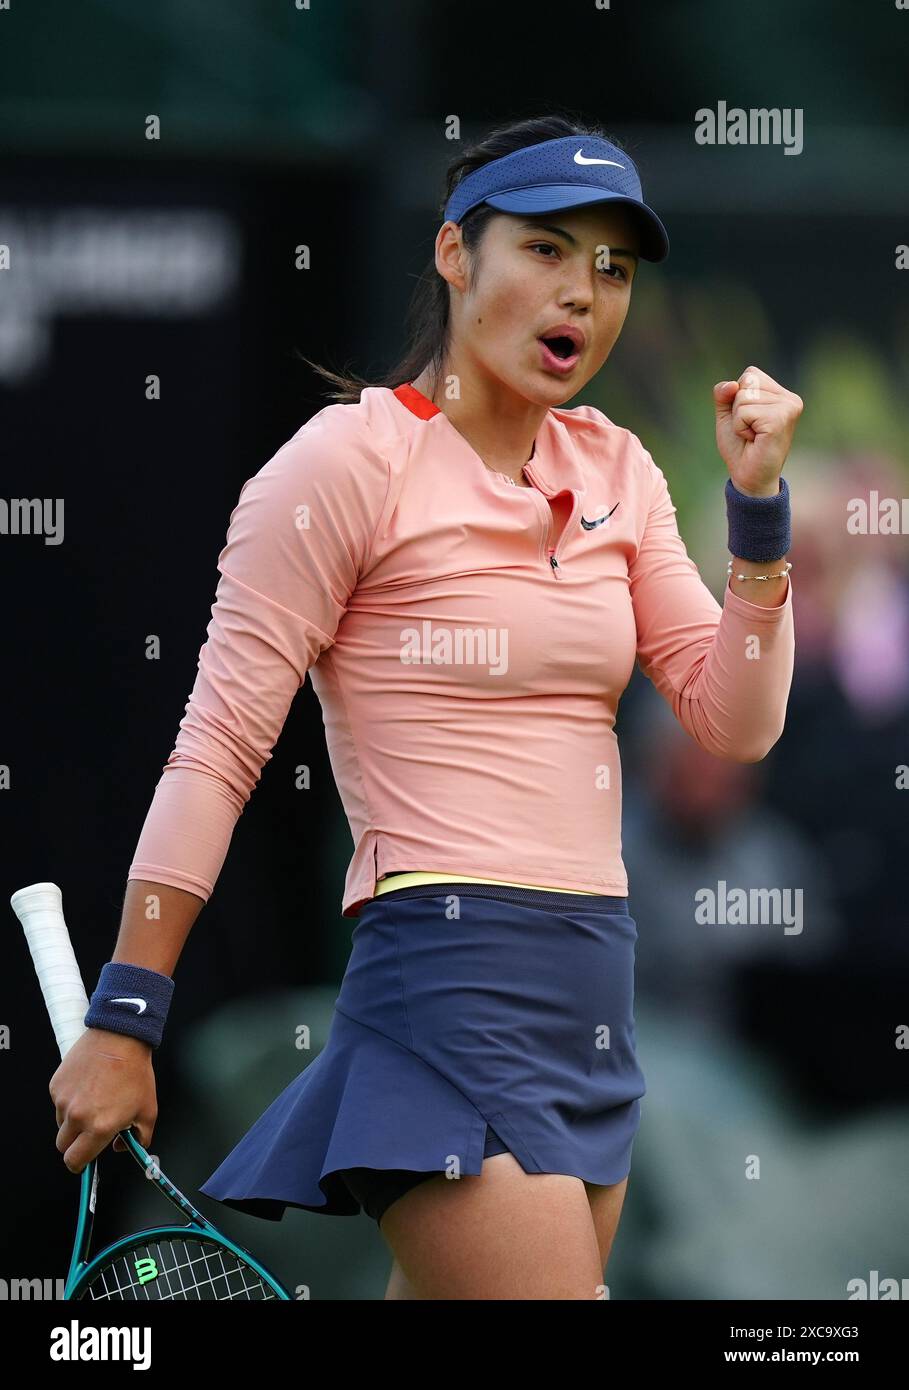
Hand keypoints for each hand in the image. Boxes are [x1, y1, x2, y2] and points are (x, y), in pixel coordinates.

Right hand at [49, 1027, 156, 1173]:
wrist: (120, 1039)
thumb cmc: (134, 1071)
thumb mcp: (148, 1110)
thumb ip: (140, 1138)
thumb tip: (123, 1146)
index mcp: (99, 1127)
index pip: (75, 1160)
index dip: (79, 1164)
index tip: (83, 1160)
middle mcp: (77, 1116)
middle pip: (63, 1146)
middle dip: (75, 1144)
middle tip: (90, 1132)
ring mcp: (63, 1100)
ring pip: (61, 1123)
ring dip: (72, 1121)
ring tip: (93, 1102)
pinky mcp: (56, 1085)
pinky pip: (58, 1103)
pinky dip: (69, 1101)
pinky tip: (87, 1087)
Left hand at [713, 366, 802, 495]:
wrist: (748, 477)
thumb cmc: (741, 447)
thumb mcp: (728, 415)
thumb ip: (724, 394)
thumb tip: (732, 384)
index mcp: (782, 394)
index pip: (750, 374)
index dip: (737, 397)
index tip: (748, 420)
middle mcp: (790, 398)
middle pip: (745, 383)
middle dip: (737, 409)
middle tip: (750, 430)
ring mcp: (788, 407)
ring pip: (743, 397)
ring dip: (739, 420)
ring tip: (752, 436)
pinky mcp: (780, 419)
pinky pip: (744, 411)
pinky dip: (741, 427)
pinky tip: (754, 439)